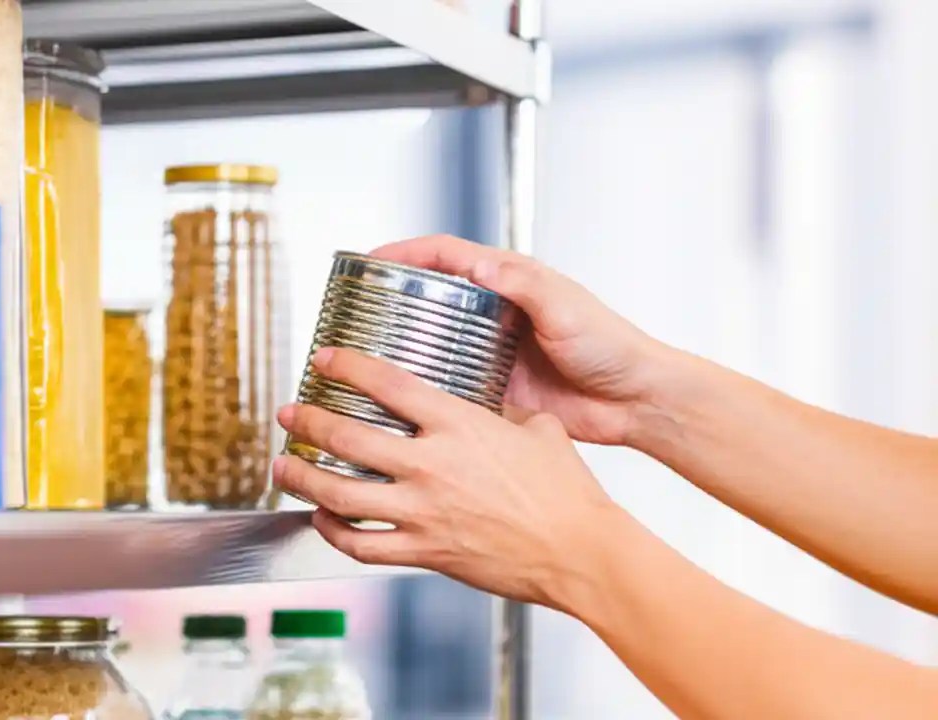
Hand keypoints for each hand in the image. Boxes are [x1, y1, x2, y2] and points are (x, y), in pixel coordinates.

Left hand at [274, 347, 621, 608]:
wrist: (580, 551)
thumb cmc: (567, 495)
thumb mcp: (538, 431)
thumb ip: (503, 415)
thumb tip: (493, 406)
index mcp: (459, 425)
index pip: (386, 384)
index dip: (347, 367)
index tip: (325, 360)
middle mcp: (432, 465)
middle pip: (346, 436)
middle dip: (307, 421)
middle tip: (289, 413)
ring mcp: (423, 511)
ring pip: (339, 494)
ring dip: (302, 477)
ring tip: (284, 465)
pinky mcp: (424, 551)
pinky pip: (361, 544)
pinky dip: (332, 532)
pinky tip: (322, 520)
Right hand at [372, 235, 676, 445]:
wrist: (634, 401)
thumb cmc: (612, 347)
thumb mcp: (566, 307)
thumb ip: (525, 284)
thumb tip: (481, 265)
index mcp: (511, 281)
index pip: (446, 256)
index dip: (406, 253)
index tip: (371, 259)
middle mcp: (497, 312)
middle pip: (432, 295)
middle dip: (393, 296)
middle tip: (358, 307)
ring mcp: (493, 349)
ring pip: (435, 339)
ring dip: (403, 343)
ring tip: (367, 353)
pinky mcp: (494, 386)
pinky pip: (450, 381)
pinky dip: (426, 384)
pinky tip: (402, 395)